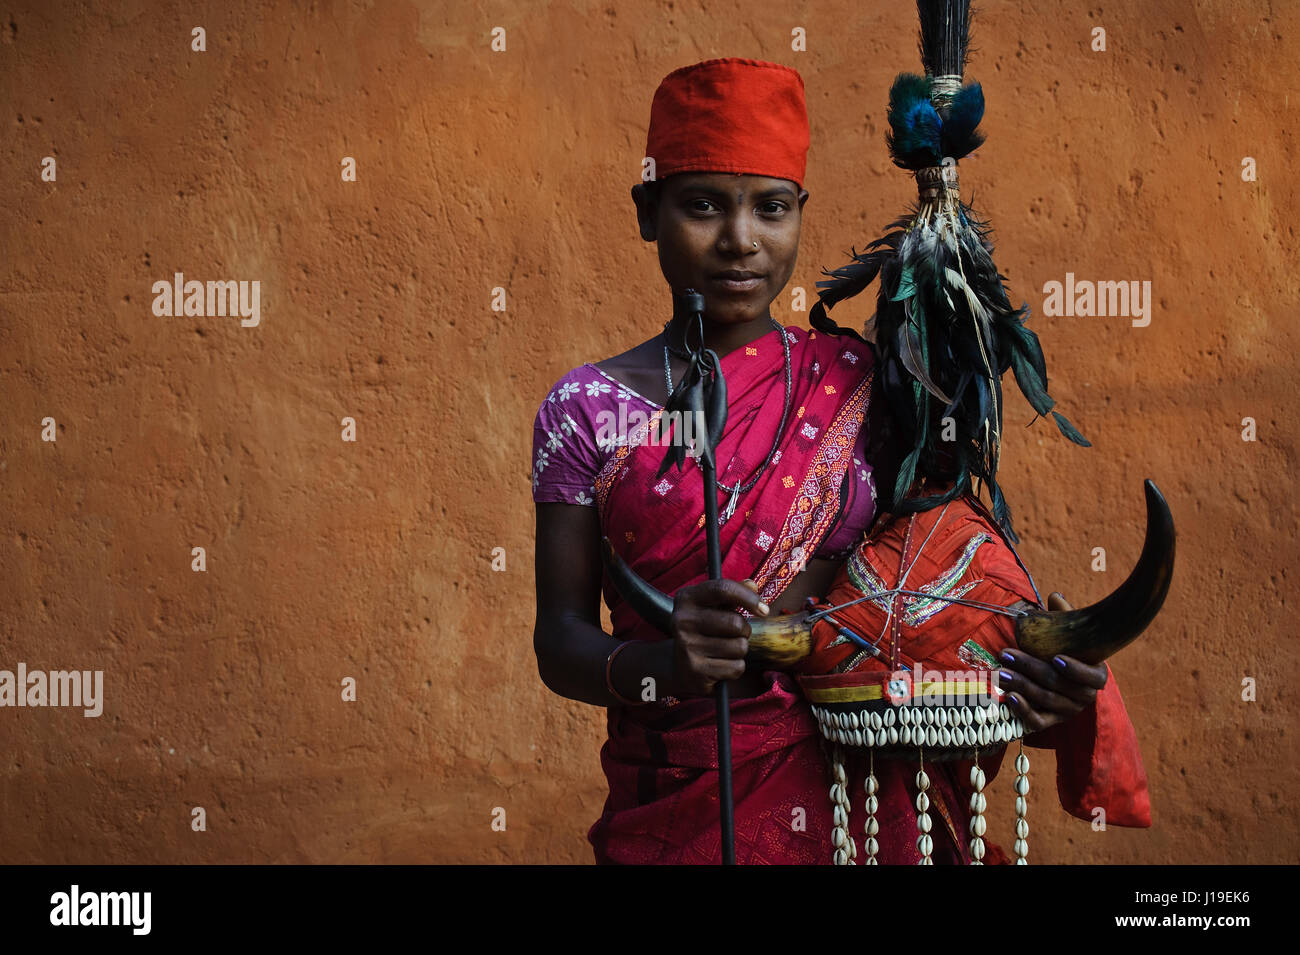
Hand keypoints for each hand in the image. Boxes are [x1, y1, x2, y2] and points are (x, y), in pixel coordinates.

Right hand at [667, 577, 768, 695]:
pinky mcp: (696, 670)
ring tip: (725, 650)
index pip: (723, 589)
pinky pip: (736, 667)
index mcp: (686, 598)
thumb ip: (732, 594)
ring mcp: (687, 646)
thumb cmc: (703, 631)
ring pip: (739, 646)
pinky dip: (735, 668)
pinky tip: (720, 665)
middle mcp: (682, 620)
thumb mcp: (712, 607)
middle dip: (744, 630)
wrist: (680, 668)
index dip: (748, 598)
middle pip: (735, 623)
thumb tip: (751, 585)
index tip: (764, 610)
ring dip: (739, 650)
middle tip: (734, 634)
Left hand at [998, 592, 1108, 733]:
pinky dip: (1024, 711)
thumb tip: (1055, 597)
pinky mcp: (1052, 722)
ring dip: (1021, 685)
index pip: (1092, 677)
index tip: (1056, 658)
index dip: (1076, 670)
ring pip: (1046, 700)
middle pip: (1058, 684)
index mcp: (1097, 675)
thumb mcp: (1070, 634)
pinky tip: (1010, 697)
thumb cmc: (1067, 650)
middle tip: (1006, 654)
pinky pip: (1039, 722)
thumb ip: (1065, 617)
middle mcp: (1085, 696)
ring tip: (1000, 671)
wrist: (1062, 679)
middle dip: (1030, 668)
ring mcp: (1069, 711)